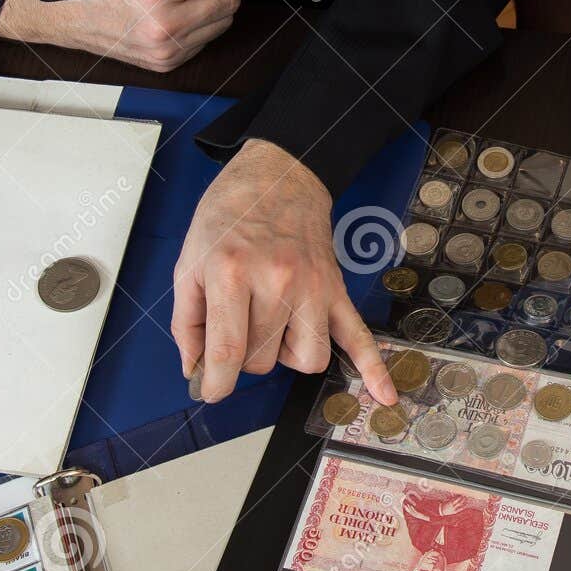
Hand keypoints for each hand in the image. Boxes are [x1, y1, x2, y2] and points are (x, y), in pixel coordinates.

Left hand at [170, 139, 396, 405]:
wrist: (281, 175)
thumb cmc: (230, 214)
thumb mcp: (189, 261)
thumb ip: (187, 320)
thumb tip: (195, 368)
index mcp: (231, 275)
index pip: (228, 352)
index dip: (216, 383)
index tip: (211, 391)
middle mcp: (276, 283)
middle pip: (263, 360)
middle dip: (244, 355)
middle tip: (237, 324)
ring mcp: (312, 287)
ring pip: (305, 359)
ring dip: (285, 355)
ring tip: (273, 327)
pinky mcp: (336, 290)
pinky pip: (358, 336)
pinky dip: (373, 369)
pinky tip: (383, 395)